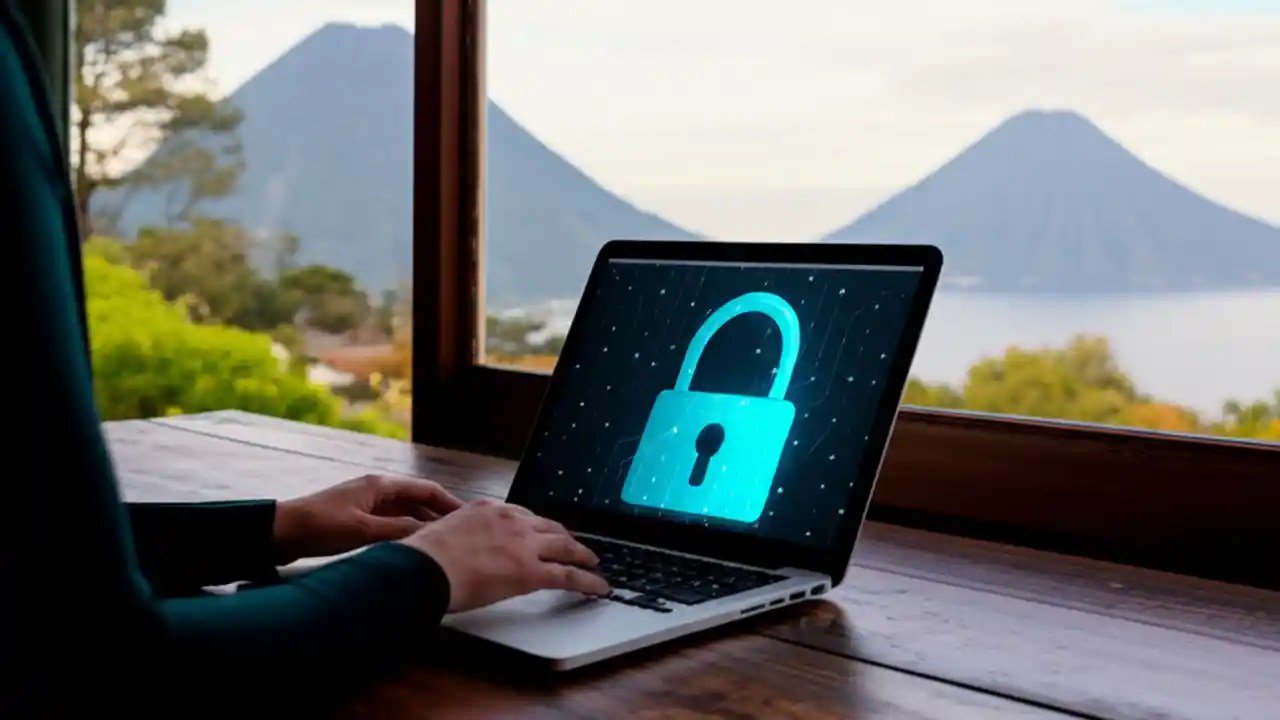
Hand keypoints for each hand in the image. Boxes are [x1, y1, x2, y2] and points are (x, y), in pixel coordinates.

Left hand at [273, 474, 463, 563]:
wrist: (280, 532)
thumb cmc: (319, 526)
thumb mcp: (363, 531)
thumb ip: (400, 531)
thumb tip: (434, 535)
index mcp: (381, 485)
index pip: (427, 490)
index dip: (451, 503)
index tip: (471, 518)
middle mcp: (377, 491)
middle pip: (419, 502)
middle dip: (440, 517)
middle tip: (462, 535)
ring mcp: (368, 505)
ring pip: (406, 515)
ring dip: (423, 527)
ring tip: (443, 545)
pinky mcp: (358, 520)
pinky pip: (392, 525)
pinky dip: (406, 534)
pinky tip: (414, 549)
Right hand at [399, 499, 609, 611]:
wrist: (423, 568)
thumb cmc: (423, 557)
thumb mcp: (444, 533)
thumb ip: (461, 536)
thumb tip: (459, 548)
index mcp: (488, 509)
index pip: (523, 515)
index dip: (538, 527)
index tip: (543, 532)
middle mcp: (510, 520)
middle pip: (550, 527)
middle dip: (565, 537)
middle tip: (574, 547)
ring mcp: (523, 544)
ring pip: (565, 546)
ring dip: (583, 555)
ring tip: (592, 563)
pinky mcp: (530, 571)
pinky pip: (567, 575)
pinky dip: (587, 581)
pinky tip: (598, 587)